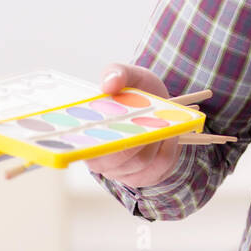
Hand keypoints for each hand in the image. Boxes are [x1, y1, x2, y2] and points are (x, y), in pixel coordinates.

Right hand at [83, 63, 181, 187]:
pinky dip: (168, 150)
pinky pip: (158, 168)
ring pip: (139, 163)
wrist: (160, 107)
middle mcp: (100, 160)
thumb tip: (109, 84)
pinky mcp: (144, 176)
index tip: (106, 132)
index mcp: (86, 135)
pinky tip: (170, 135)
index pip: (80, 149)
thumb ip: (116, 73)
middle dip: (132, 140)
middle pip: (113, 160)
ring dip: (153, 141)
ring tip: (161, 122)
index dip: (90, 145)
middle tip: (144, 122)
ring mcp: (122, 171)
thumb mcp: (129, 76)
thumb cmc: (137, 92)